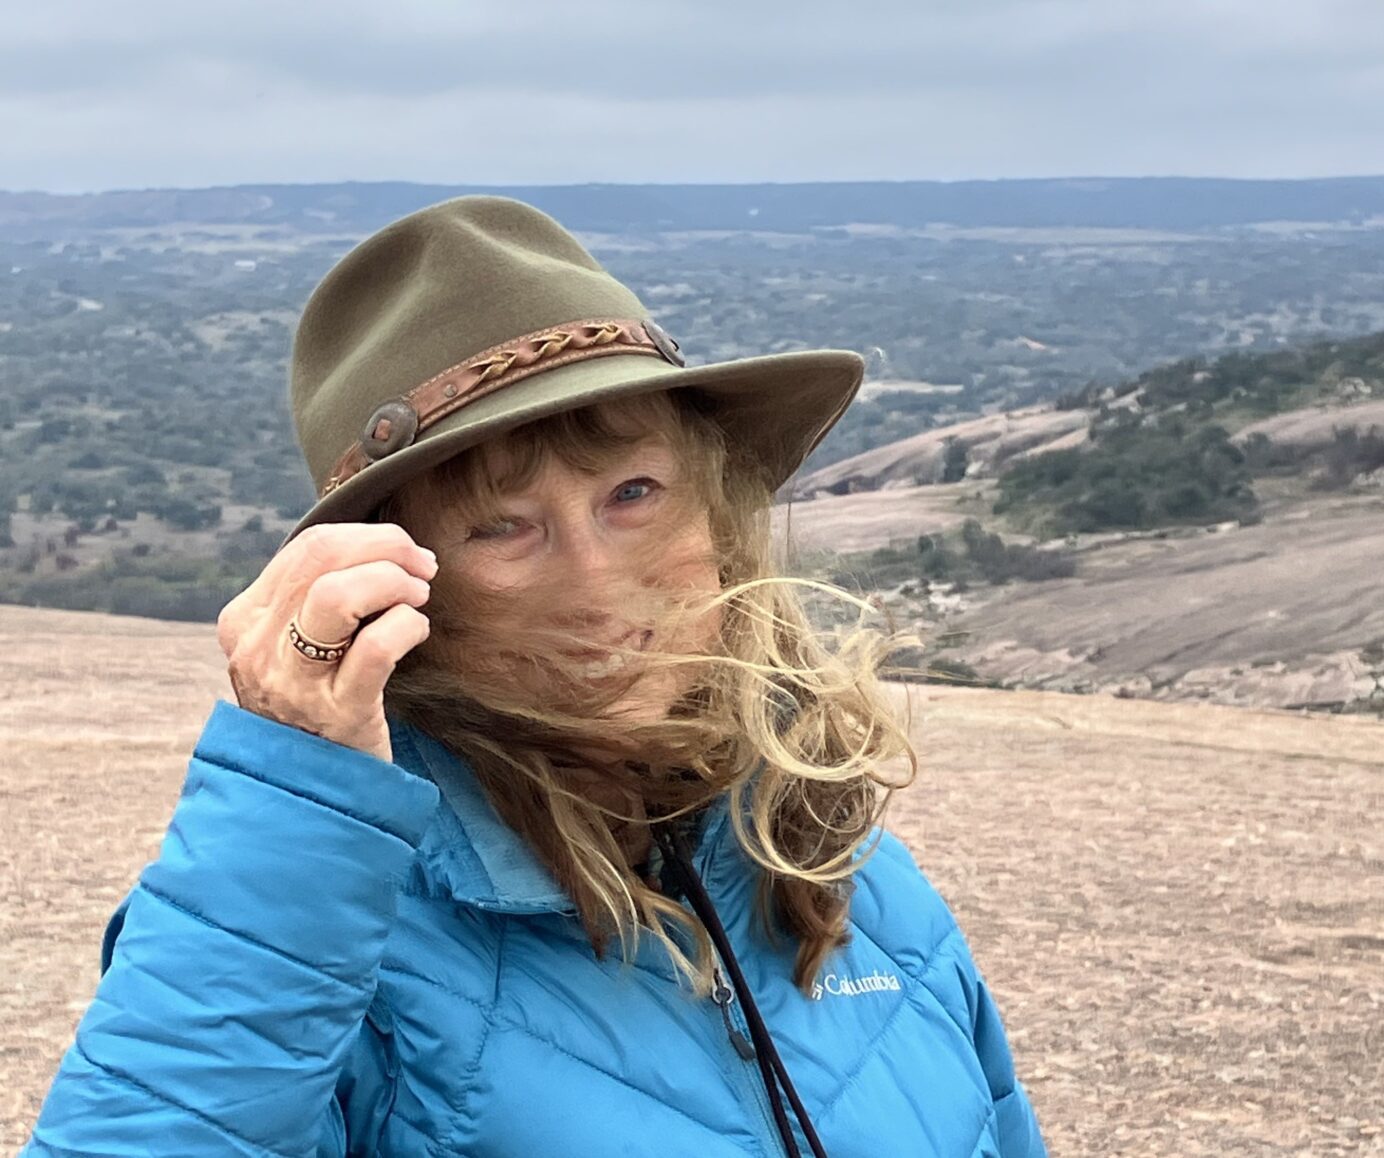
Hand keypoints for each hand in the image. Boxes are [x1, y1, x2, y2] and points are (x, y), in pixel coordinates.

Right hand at [216, 522, 437, 762]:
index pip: (308, 548)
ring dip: (391, 582)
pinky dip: (406, 626)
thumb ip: (317, 597)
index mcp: (245, 620)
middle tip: (422, 567)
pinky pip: (375, 648)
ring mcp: (293, 684)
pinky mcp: (335, 713)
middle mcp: (258, 648)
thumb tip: (385, 547)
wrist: (311, 789)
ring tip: (417, 596)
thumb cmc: (316, 704)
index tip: (405, 552)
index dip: (368, 537)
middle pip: (322, 560)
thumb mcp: (295, 647)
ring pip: (336, 596)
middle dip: (386, 549)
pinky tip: (416, 631)